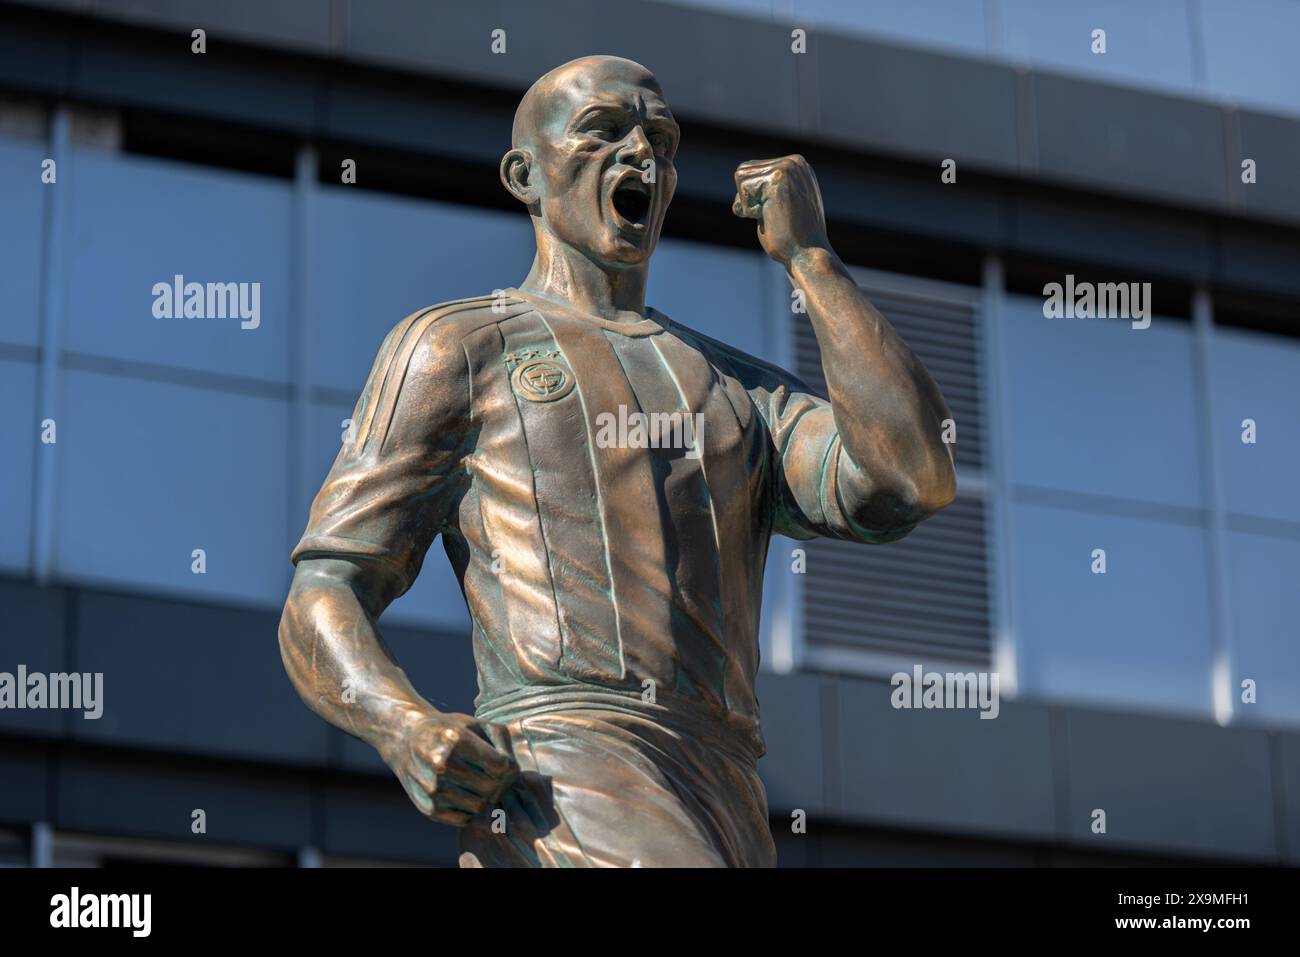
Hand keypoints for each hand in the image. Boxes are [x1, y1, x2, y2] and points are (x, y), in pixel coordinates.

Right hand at [379, 710, 518, 826]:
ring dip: (486, 798)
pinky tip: (467, 795)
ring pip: (480, 806)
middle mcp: (441, 765)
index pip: (500, 766)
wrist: (406, 740)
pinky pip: (465, 819)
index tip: (505, 764)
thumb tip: (513, 769)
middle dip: (500, 784)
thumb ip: (502, 740)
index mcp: (456, 740)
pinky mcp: (428, 808)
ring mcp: (433, 789)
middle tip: (497, 777)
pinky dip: (471, 810)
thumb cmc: (449, 731)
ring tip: (482, 785)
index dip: (510, 767)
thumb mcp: (476, 724)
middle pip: (491, 787)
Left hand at [732, 154, 828, 265]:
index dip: (751, 197)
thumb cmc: (791, 238)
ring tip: (772, 215)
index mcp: (796, 166)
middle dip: (747, 199)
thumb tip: (742, 173)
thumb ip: (765, 187)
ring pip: (740, 176)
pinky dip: (749, 210)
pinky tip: (771, 217)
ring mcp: (787, 167)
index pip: (751, 170)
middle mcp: (794, 161)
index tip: (773, 212)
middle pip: (743, 171)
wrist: (807, 254)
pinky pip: (743, 190)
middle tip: (771, 215)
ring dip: (748, 204)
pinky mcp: (778, 178)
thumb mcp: (779, 204)